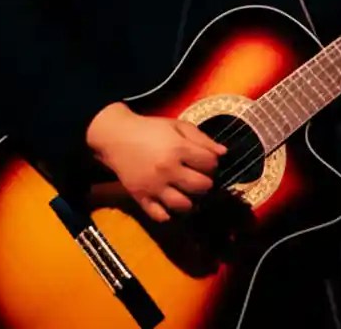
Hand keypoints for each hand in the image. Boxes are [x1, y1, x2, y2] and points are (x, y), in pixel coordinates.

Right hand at [85, 102, 227, 222]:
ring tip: (187, 192)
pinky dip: (168, 214)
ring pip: (184, 205)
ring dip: (191, 200)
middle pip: (202, 186)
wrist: (116, 137)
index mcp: (178, 149)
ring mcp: (154, 187)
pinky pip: (160, 215)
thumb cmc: (150, 129)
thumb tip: (224, 153)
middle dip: (205, 182)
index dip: (212, 162)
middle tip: (198, 177)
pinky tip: (170, 204)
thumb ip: (202, 138)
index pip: (210, 163)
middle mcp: (168, 170)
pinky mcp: (141, 198)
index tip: (205, 161)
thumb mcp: (177, 125)